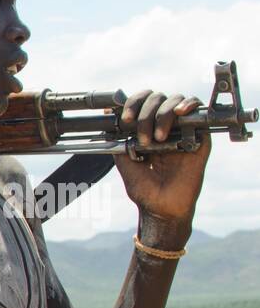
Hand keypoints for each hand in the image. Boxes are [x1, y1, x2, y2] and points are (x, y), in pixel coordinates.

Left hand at [114, 89, 211, 249]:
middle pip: (158, 98)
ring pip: (176, 101)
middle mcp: (165, 127)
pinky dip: (189, 106)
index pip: (142, 102)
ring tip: (158, 138)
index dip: (133, 103)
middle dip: (145, 113)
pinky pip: (199, 112)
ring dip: (163, 114)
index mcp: (147, 130)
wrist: (162, 209)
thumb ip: (118, 142)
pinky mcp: (200, 138)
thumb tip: (107, 117)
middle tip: (141, 136)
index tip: (125, 119)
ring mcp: (182, 131)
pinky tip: (179, 114)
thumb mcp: (125, 164)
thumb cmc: (145, 190)